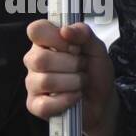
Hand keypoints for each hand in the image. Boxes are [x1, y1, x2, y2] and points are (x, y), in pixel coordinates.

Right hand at [23, 19, 119, 135]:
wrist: (102, 100)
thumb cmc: (94, 71)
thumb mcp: (96, 48)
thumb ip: (84, 33)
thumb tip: (65, 30)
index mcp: (45, 42)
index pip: (36, 30)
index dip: (56, 38)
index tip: (74, 47)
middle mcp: (34, 61)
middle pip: (40, 59)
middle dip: (71, 65)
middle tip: (82, 67)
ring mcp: (33, 84)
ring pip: (46, 81)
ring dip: (73, 82)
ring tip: (80, 82)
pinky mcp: (34, 105)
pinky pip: (45, 104)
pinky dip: (67, 100)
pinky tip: (75, 97)